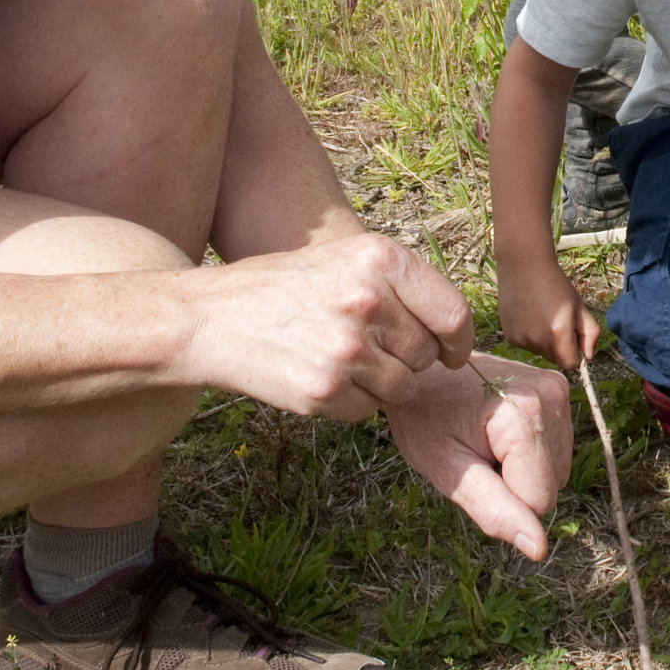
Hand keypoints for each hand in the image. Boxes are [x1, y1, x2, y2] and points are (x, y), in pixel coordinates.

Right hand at [190, 234, 474, 419]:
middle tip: (367, 347)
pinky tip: (320, 376)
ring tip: (342, 360)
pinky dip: (351, 403)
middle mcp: (369, 300)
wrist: (211, 318)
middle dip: (407, 360)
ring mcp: (347, 348)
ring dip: (382, 385)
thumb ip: (400, 286)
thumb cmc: (286, 287)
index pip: (453, 313)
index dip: (459, 341)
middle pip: (427, 355)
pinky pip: (368, 411)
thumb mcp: (346, 260)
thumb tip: (457, 330)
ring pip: (403, 389)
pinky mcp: (325, 390)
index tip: (451, 352)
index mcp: (380, 258)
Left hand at [386, 353, 572, 558]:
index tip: (471, 464)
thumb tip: (539, 549)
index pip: (539, 501)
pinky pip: (555, 449)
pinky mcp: (558, 389)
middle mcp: (553, 395)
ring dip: (521, 469)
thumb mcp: (446, 469)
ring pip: (556, 470)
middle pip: (551, 485)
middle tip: (474, 451)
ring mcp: (559, 388)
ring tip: (483, 438)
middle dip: (514, 483)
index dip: (502, 498)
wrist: (420, 367)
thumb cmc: (423, 416)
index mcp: (526, 413)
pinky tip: (497, 429)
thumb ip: (494, 510)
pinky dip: (529, 453)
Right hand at [497, 252, 602, 368]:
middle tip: (557, 320)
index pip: (570, 364)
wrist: (523, 266)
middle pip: (555, 359)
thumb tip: (588, 357)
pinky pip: (526, 345)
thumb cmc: (556, 284)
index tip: (574, 337)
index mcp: (558, 332)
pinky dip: (530, 336)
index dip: (575, 353)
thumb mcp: (579, 306)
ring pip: (540, 352)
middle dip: (560, 347)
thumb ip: (590, 333)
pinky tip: (529, 315)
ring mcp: (520, 339)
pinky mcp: (509, 336)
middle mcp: (537, 340)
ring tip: (542, 314)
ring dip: (544, 341)